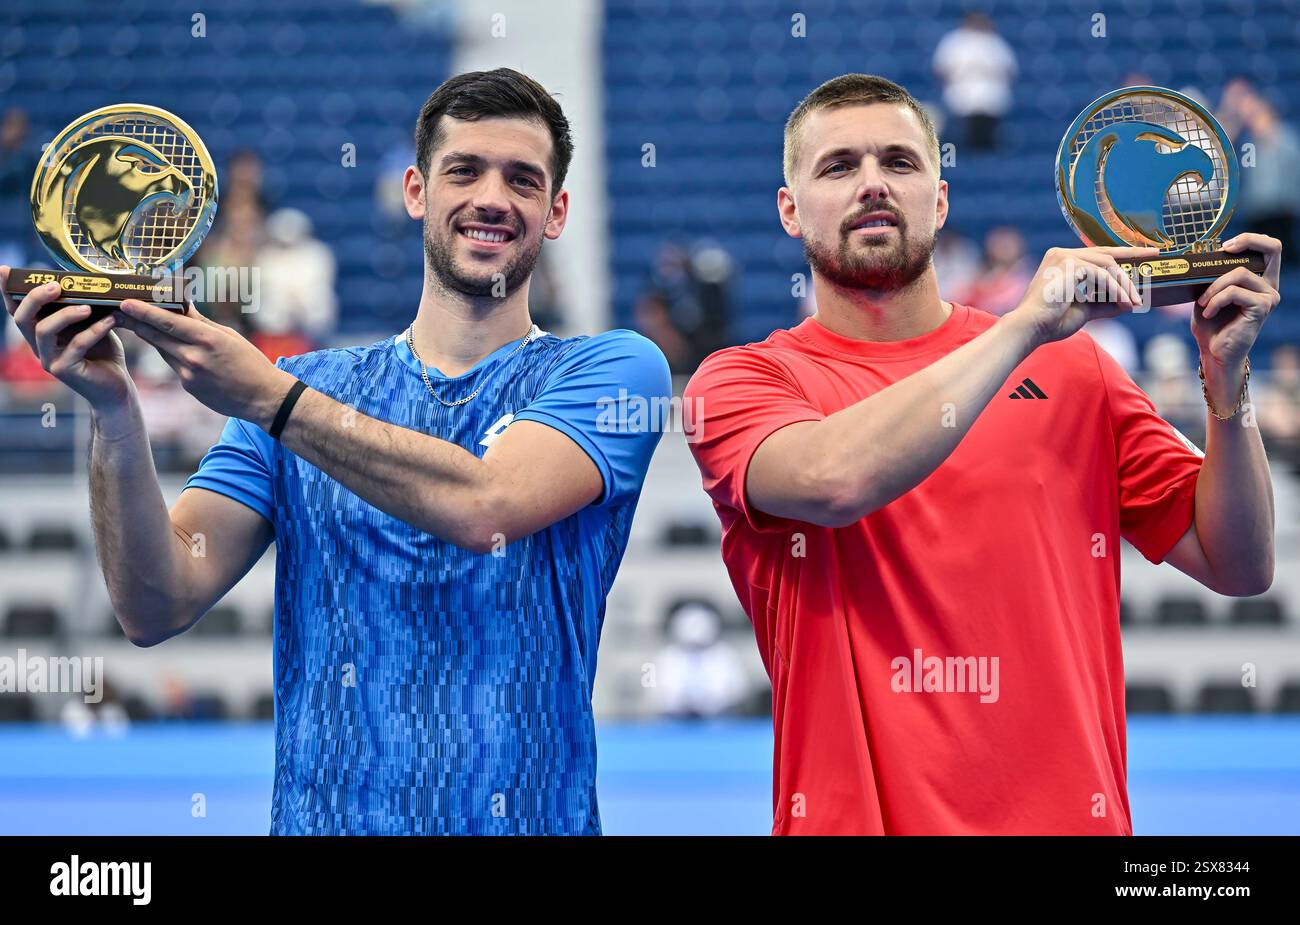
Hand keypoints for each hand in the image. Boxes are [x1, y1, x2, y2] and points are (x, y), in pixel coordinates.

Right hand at [1, 268, 131, 410]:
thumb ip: (81, 306)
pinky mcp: (65, 371)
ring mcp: (49, 360)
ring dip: (65, 314)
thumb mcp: (90, 325)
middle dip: (35, 298)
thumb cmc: (103, 353)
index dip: (8, 291)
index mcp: (40, 331)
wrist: (116, 386)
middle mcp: (38, 346)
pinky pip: (76, 345)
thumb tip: (84, 280)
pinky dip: (94, 330)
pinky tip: (111, 321)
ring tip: (88, 307)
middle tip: (56, 286)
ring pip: (44, 331)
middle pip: (22, 319)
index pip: (18, 309)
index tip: (5, 270)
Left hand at [111, 299, 298, 427]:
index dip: (143, 312)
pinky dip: (174, 355)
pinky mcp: (189, 387)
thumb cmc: (251, 363)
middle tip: (118, 311)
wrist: (263, 398)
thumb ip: (201, 323)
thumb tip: (181, 307)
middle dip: (135, 322)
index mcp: (207, 340)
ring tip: (139, 324)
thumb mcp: (229, 336)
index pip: (167, 322)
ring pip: (163, 351)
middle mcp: (193, 357)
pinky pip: (175, 366)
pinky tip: (181, 352)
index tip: (125, 302)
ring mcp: (189, 375)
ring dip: (154, 338)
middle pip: (155, 336)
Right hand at [1009, 245, 1158, 347]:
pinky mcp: (1069, 264)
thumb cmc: (1050, 322)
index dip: (1121, 254)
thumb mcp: (1083, 310)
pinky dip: (1116, 289)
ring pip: (1107, 265)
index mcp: (1061, 262)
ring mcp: (1064, 257)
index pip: (1097, 255)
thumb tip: (1125, 303)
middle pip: (1105, 254)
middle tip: (1154, 255)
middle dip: (1132, 255)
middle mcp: (1062, 254)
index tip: (1143, 254)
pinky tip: (1123, 303)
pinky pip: (1102, 274)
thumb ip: (1102, 303)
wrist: (1031, 328)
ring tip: (1134, 302)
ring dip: (1124, 285)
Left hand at [1192, 233, 1280, 369]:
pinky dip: (1216, 301)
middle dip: (1245, 241)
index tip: (1224, 246)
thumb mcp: (1208, 293)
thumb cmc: (1211, 324)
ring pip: (1239, 273)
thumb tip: (1200, 255)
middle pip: (1272, 248)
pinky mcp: (1262, 307)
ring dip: (1214, 287)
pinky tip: (1208, 313)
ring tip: (1204, 303)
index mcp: (1260, 279)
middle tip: (1220, 251)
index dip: (1250, 238)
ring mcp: (1269, 296)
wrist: (1214, 352)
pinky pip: (1234, 292)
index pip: (1269, 247)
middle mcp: (1270, 286)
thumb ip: (1212, 275)